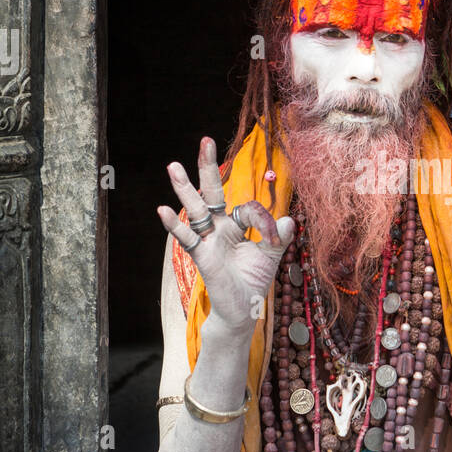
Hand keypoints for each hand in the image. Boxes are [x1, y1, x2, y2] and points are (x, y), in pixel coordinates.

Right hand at [158, 136, 293, 335]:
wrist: (244, 310)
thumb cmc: (253, 282)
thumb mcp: (271, 255)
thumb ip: (278, 236)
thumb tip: (288, 218)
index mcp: (235, 225)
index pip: (247, 207)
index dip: (263, 219)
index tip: (274, 234)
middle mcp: (219, 228)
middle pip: (212, 191)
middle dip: (208, 166)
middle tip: (205, 140)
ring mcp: (208, 241)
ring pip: (195, 210)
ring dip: (185, 188)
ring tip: (173, 166)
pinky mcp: (203, 257)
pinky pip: (187, 239)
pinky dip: (175, 226)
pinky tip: (163, 210)